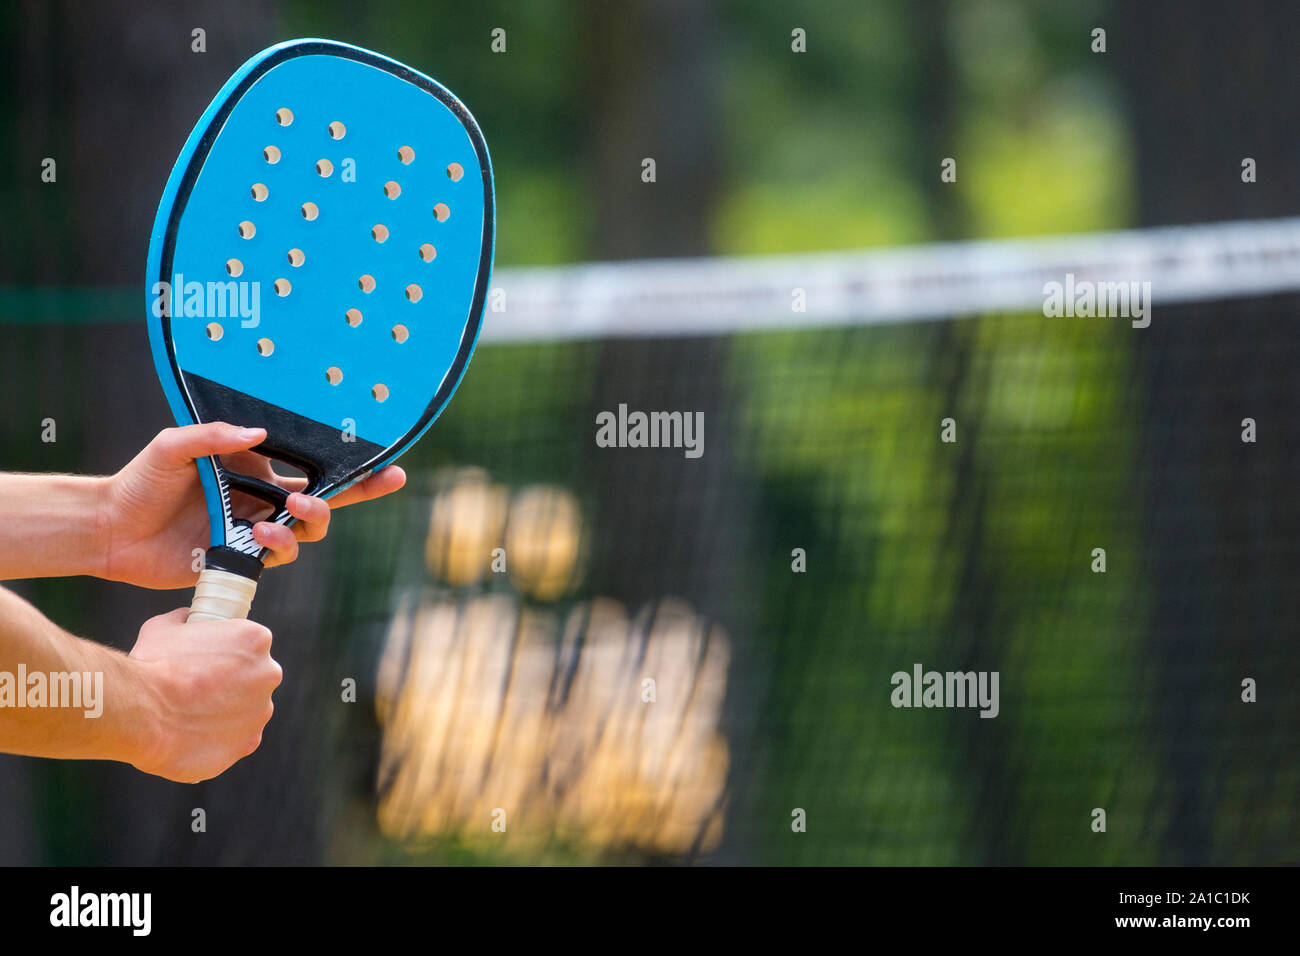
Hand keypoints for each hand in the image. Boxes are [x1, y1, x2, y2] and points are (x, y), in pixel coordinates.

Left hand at [102, 422, 405, 588]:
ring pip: (307, 531)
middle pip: (326, 500)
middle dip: (352, 496)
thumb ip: (214, 437)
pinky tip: (259, 536)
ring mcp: (255, 530)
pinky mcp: (243, 559)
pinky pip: (278, 556)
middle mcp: (263, 498)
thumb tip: (261, 434)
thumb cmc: (140, 481)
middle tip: (347, 491)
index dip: (354, 468)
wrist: (111, 531)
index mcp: (256, 466)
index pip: (314, 464)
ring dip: (308, 523)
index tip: (389, 465)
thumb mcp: (173, 446)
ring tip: (285, 517)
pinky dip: (279, 546)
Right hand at [126, 608, 282, 782]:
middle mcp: (268, 673)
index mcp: (256, 639)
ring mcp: (261, 710)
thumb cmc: (153, 664)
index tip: (208, 661)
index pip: (250, 643)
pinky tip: (196, 735)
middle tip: (199, 688)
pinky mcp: (249, 742)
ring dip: (228, 711)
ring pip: (248, 709)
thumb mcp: (164, 626)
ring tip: (192, 714)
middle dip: (233, 682)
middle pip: (255, 677)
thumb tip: (187, 617)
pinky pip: (239, 738)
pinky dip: (221, 738)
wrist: (142, 711)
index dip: (228, 652)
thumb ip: (184, 619)